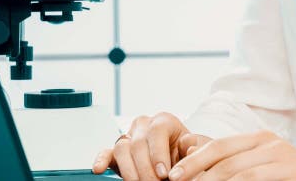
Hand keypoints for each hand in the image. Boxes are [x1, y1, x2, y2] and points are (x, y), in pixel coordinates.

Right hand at [92, 112, 211, 179]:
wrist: (180, 163)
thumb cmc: (189, 156)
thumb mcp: (197, 150)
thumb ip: (193, 148)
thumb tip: (188, 146)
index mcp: (164, 120)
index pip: (157, 131)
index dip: (159, 153)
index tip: (164, 174)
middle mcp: (144, 125)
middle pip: (138, 143)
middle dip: (145, 168)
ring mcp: (130, 137)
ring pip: (122, 148)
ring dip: (129, 170)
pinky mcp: (118, 151)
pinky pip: (107, 153)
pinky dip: (101, 160)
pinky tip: (99, 169)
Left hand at [166, 130, 295, 180]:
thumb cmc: (292, 179)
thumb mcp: (262, 168)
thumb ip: (238, 166)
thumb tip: (198, 168)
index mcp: (258, 139)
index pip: (219, 146)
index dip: (194, 160)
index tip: (174, 175)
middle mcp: (268, 142)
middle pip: (224, 157)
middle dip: (197, 173)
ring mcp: (282, 155)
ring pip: (239, 171)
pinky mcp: (293, 169)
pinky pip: (257, 179)